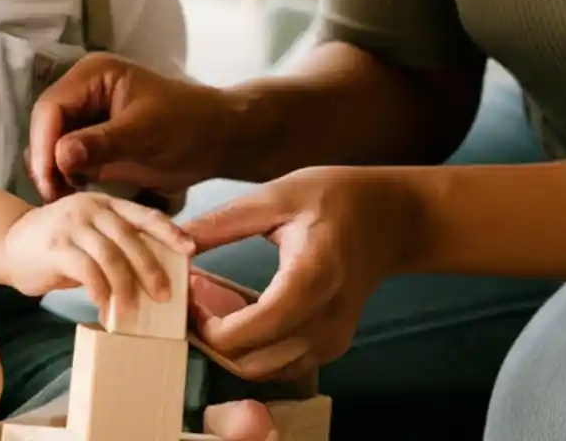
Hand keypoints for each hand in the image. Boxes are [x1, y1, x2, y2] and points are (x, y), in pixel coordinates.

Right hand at [3, 192, 195, 317]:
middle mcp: (90, 209)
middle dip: (151, 269)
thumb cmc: (58, 245)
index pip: (145, 215)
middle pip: (131, 238)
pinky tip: (104, 306)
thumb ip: (117, 244)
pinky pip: (86, 271)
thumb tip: (154, 274)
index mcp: (105, 203)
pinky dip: (100, 291)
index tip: (191, 250)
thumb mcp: (91, 234)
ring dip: (126, 287)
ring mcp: (71, 226)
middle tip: (164, 295)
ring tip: (131, 311)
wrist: (8, 243)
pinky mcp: (55, 247)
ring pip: (111, 256)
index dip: (170, 232)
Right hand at [28, 53, 234, 202]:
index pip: (51, 107)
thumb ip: (102, 143)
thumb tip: (60, 156)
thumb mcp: (146, 133)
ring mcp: (86, 118)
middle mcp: (83, 92)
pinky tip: (76, 197)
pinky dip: (65, 178)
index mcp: (94, 75)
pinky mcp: (93, 143)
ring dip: (53, 172)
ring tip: (65, 200)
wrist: (217, 140)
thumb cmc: (189, 126)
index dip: (43, 143)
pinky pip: (66, 160)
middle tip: (54, 197)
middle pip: (45, 127)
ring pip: (51, 146)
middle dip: (45, 161)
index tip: (48, 179)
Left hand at [183, 167, 421, 380]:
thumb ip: (223, 222)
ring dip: (227, 345)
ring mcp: (331, 340)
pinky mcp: (330, 347)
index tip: (188, 291)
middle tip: (192, 297)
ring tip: (212, 298)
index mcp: (314, 276)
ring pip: (261, 369)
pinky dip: (249, 346)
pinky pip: (277, 364)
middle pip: (250, 360)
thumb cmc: (337, 199)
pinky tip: (238, 307)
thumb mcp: (277, 195)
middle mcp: (327, 320)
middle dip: (210, 337)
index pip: (253, 328)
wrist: (391, 219)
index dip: (209, 323)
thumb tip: (174, 243)